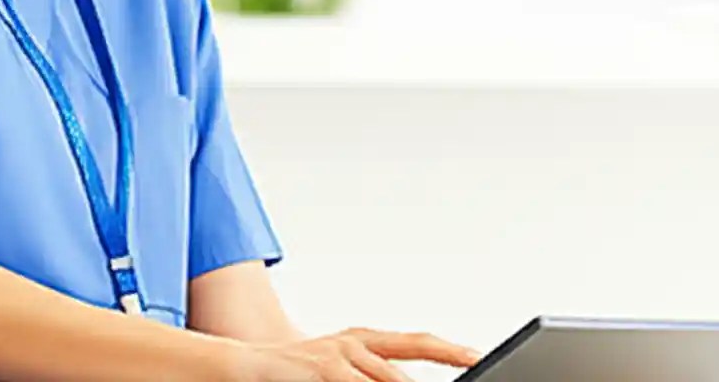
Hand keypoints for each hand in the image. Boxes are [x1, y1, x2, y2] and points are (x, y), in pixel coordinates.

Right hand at [243, 327, 481, 381]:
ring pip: (388, 379)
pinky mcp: (321, 367)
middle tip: (469, 371)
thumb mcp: (337, 374)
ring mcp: (337, 352)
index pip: (415, 342)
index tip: (475, 355)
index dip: (448, 348)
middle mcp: (353, 341)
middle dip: (440, 368)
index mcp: (362, 340)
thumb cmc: (293, 374)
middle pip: (409, 356)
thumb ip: (367, 378)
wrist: (243, 365)